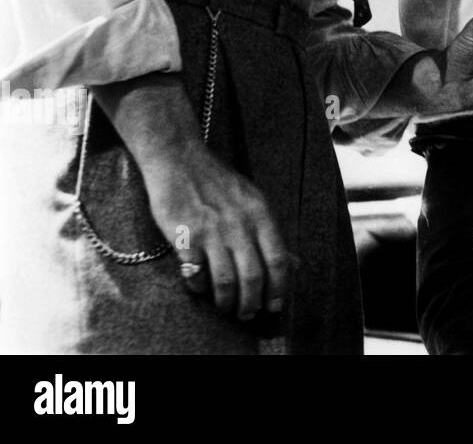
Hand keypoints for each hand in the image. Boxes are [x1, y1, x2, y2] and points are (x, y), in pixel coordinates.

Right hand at [139, 142, 291, 321]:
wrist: (178, 159)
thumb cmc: (217, 181)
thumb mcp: (252, 199)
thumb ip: (270, 230)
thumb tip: (294, 262)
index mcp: (259, 213)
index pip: (278, 258)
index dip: (280, 286)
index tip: (276, 304)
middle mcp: (239, 223)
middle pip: (253, 275)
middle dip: (252, 302)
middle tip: (248, 313)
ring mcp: (211, 230)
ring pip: (226, 280)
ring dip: (228, 301)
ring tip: (227, 307)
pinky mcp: (184, 236)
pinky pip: (196, 273)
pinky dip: (199, 287)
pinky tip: (200, 287)